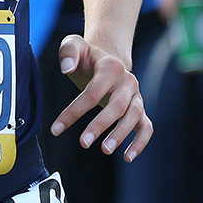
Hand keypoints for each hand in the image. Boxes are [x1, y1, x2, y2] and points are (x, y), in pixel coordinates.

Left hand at [49, 35, 150, 160]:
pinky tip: (127, 157)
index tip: (56, 129)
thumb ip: (68, 52)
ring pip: (134, 116)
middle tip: (83, 143)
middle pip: (117, 106)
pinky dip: (140, 142)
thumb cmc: (86, 56)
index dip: (73, 112)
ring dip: (121, 134)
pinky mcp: (139, 108)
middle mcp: (127, 81)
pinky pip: (146, 126)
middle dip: (100, 125)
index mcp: (111, 67)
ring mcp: (136, 96)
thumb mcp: (73, 45)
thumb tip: (66, 69)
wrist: (107, 58)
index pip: (92, 92)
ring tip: (105, 150)